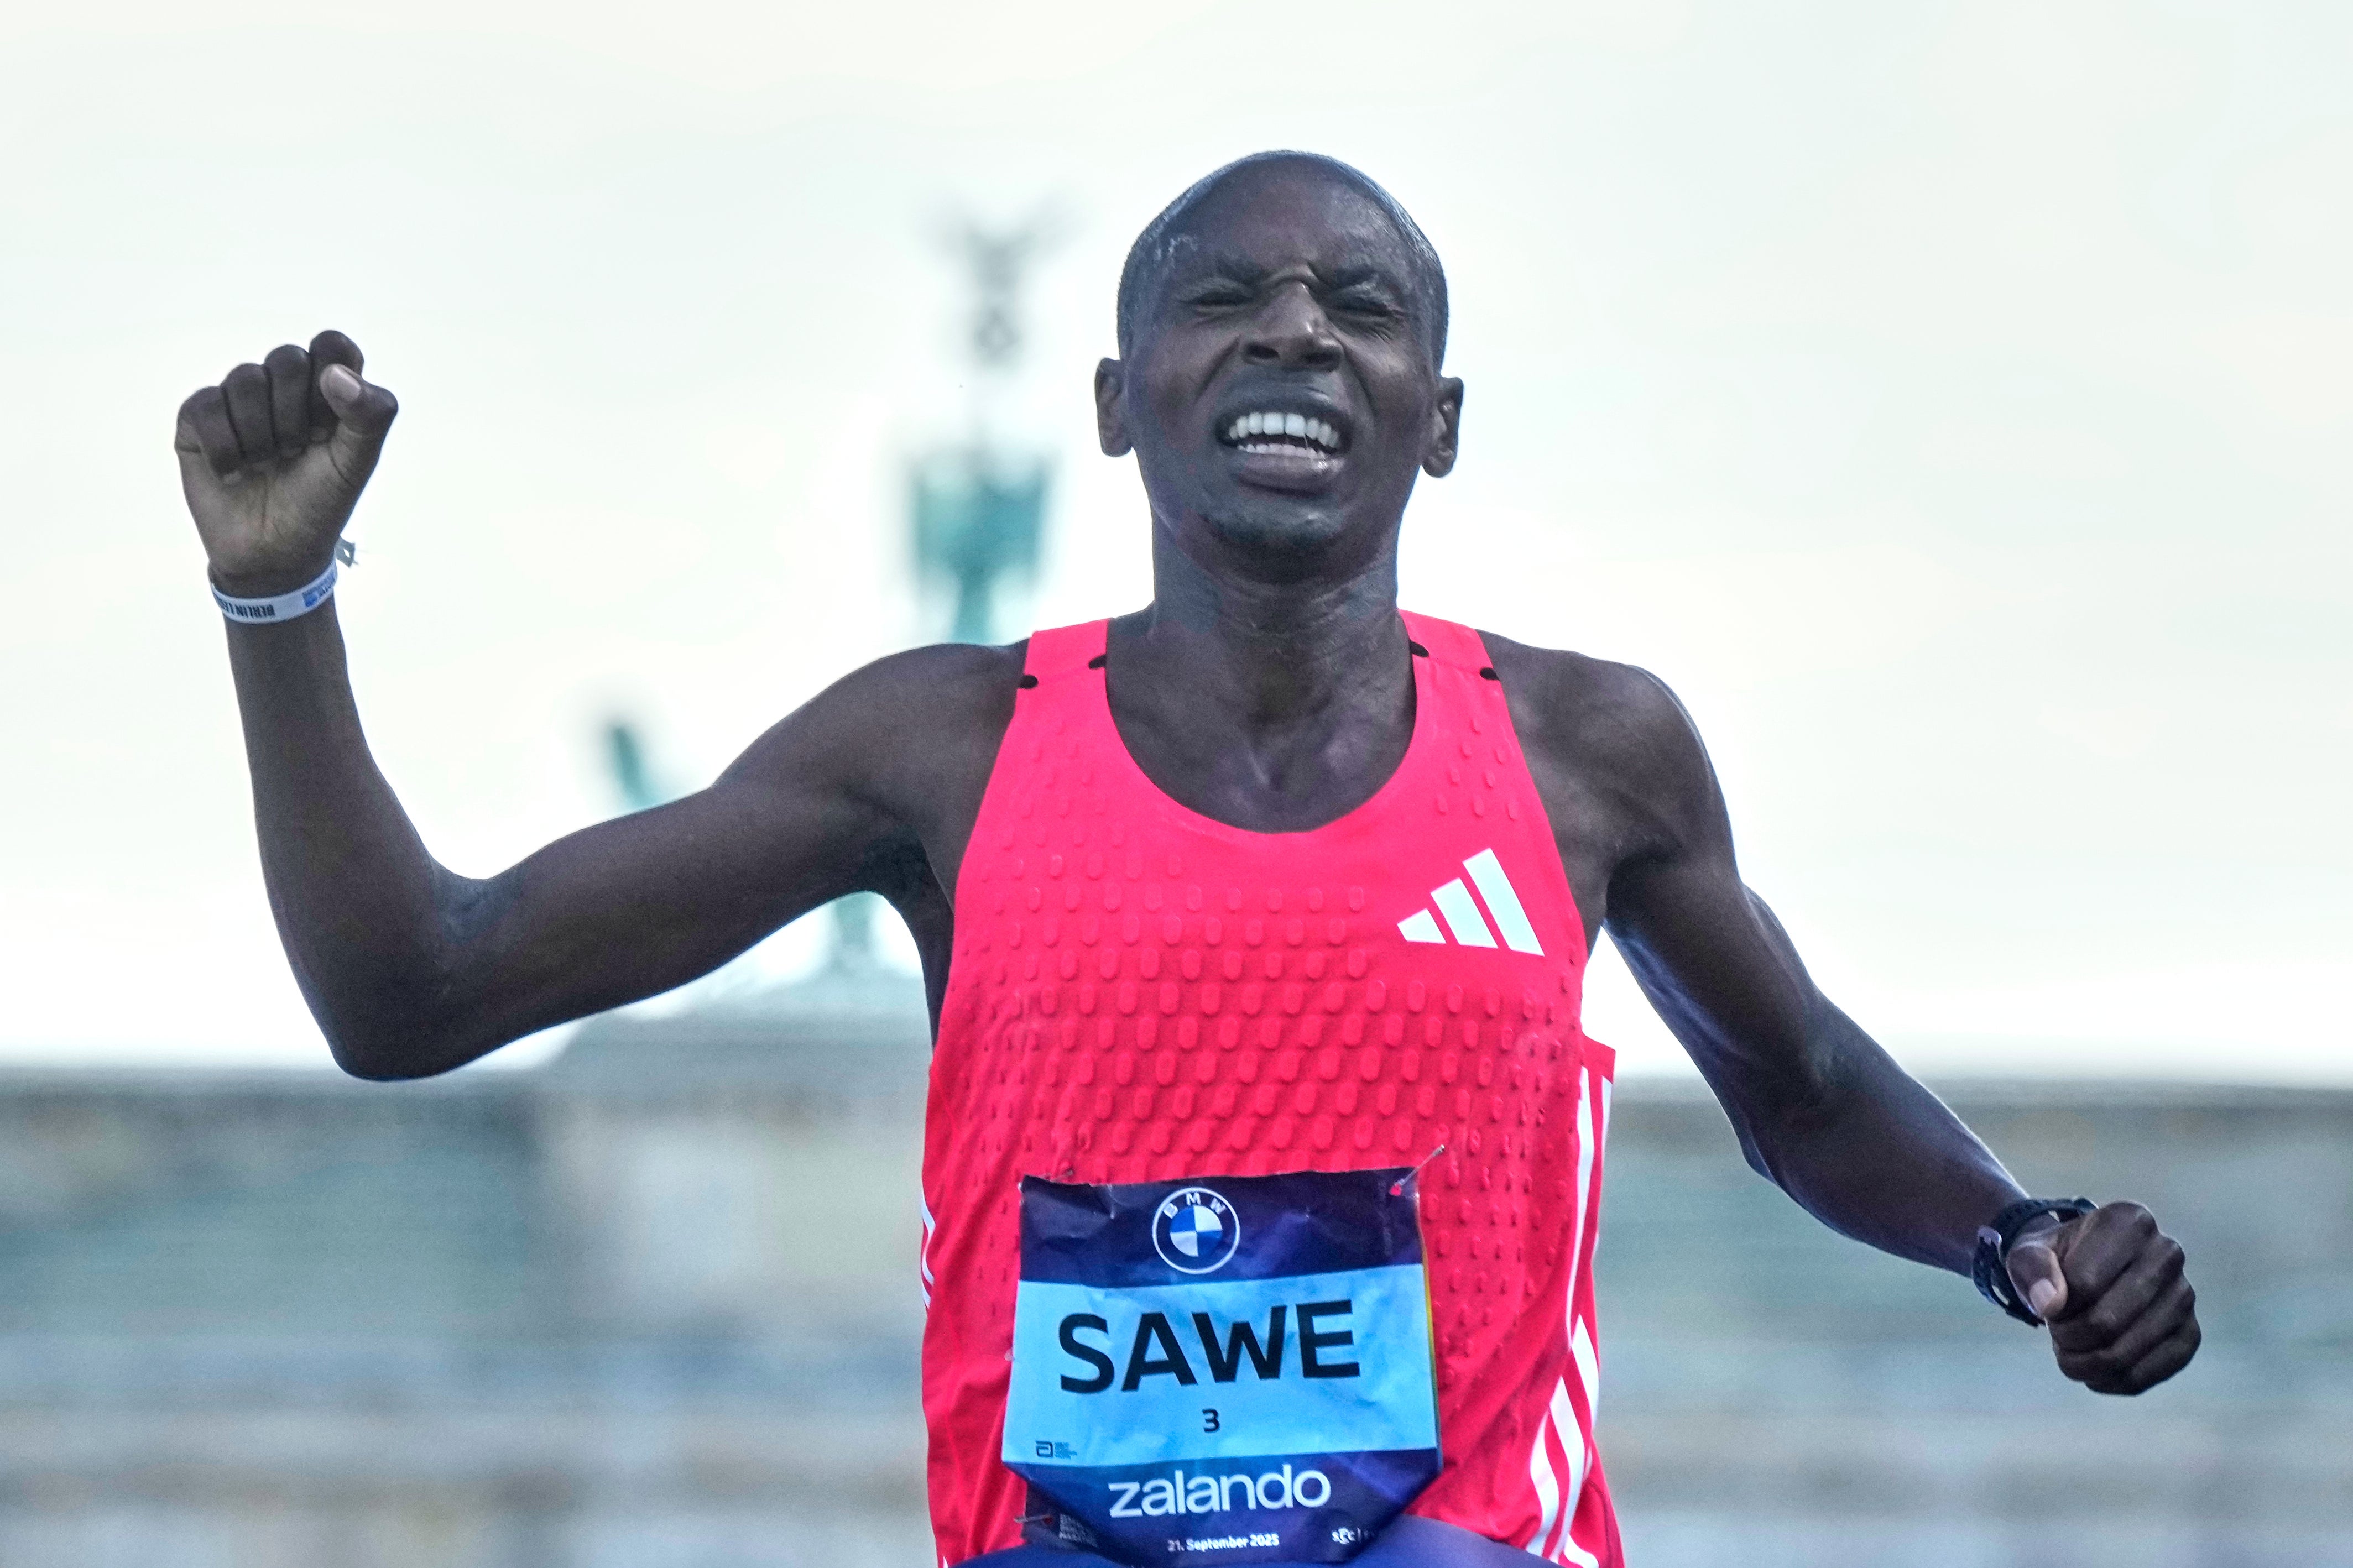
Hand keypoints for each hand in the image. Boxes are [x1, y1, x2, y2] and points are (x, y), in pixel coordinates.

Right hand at [175, 331, 398, 596]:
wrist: (273, 552)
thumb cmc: (319, 503)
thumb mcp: (356, 464)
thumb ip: (368, 416)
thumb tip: (337, 374)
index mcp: (328, 390)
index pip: (332, 345)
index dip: (332, 380)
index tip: (329, 426)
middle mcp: (283, 386)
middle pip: (286, 358)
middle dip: (296, 415)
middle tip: (297, 453)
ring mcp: (239, 399)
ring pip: (245, 378)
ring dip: (262, 435)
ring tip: (268, 466)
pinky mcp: (199, 418)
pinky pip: (206, 405)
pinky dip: (225, 448)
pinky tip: (235, 473)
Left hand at [2005, 1200, 2198, 1394]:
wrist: (2081, 1271)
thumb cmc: (2055, 1260)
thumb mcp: (2028, 1253)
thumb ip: (2031, 1268)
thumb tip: (2049, 1304)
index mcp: (2130, 1221)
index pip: (2083, 1282)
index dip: (2054, 1304)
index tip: (2048, 1302)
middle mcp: (2167, 1253)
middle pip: (2106, 1322)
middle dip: (2068, 1338)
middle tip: (2056, 1333)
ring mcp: (2184, 1295)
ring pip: (2127, 1353)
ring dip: (2085, 1363)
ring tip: (2071, 1349)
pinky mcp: (2189, 1333)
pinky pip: (2152, 1373)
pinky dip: (2113, 1381)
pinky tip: (2095, 1372)